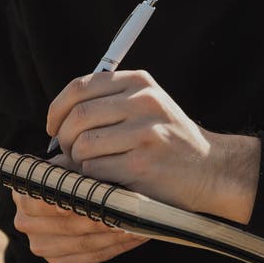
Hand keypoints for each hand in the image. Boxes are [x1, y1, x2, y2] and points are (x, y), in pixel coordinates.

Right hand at [12, 156, 146, 262]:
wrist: (68, 192)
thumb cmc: (73, 172)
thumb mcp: (71, 161)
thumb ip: (75, 167)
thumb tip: (95, 170)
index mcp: (24, 194)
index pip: (48, 198)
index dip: (74, 198)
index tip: (100, 196)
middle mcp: (26, 224)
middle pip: (69, 225)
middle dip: (102, 218)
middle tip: (129, 211)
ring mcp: (42, 247)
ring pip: (82, 244)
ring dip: (114, 235)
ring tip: (137, 223)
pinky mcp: (59, 262)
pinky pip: (89, 259)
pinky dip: (115, 248)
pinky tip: (135, 236)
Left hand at [46, 70, 260, 222]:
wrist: (211, 169)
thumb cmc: (168, 138)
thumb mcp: (146, 104)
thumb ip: (107, 101)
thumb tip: (56, 117)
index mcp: (139, 82)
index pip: (80, 87)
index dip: (57, 108)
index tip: (53, 125)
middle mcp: (143, 102)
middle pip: (77, 117)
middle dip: (63, 138)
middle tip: (67, 151)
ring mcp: (144, 134)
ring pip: (82, 146)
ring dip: (77, 161)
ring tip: (91, 166)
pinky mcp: (142, 167)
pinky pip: (95, 172)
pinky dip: (91, 180)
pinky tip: (105, 180)